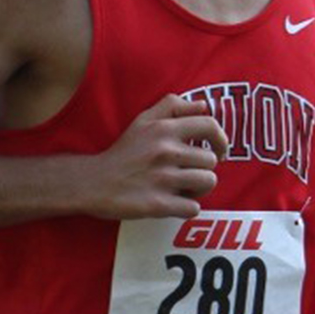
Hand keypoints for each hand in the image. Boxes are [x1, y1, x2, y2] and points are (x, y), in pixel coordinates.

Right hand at [85, 95, 229, 219]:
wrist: (93, 182)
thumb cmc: (123, 152)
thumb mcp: (143, 120)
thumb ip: (173, 107)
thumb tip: (203, 105)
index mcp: (164, 129)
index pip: (209, 125)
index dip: (221, 138)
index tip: (219, 150)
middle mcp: (166, 151)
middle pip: (211, 160)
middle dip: (204, 168)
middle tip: (188, 173)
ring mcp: (163, 179)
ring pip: (208, 183)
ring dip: (199, 189)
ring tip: (184, 188)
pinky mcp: (158, 204)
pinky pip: (194, 208)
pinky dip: (187, 208)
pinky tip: (175, 203)